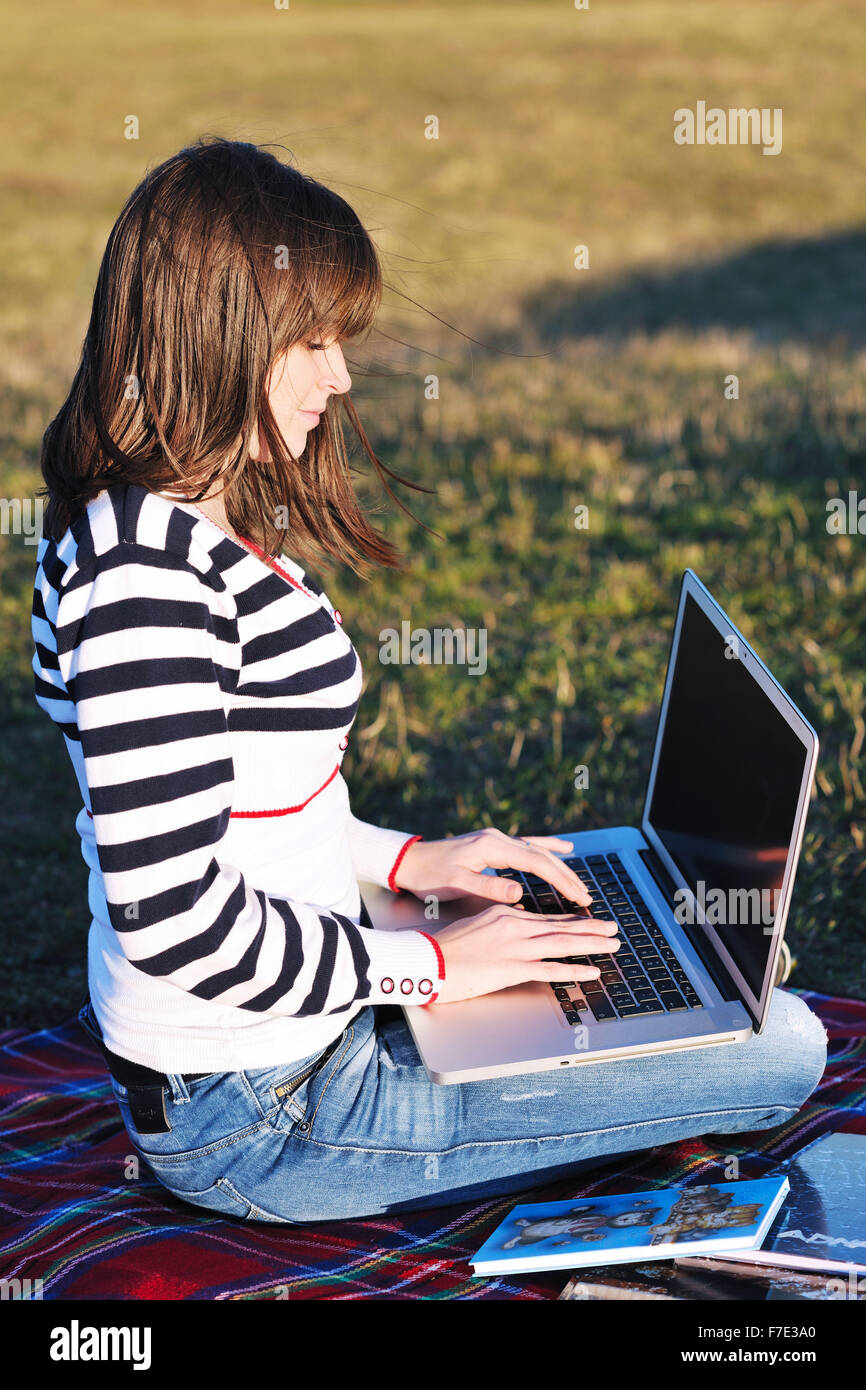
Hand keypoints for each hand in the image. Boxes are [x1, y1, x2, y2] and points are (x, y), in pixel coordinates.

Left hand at [393, 827, 592, 906]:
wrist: (407, 861)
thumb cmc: (429, 876)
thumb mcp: (456, 885)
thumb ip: (488, 887)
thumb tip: (519, 892)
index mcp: (491, 846)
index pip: (537, 862)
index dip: (561, 880)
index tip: (579, 897)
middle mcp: (497, 838)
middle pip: (542, 855)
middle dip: (567, 876)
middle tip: (586, 898)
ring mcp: (496, 839)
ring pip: (538, 850)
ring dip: (560, 866)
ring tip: (579, 883)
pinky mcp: (492, 844)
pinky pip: (527, 845)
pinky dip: (547, 848)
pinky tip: (564, 847)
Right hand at [431, 902, 619, 1004]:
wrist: (427, 959)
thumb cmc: (445, 947)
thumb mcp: (476, 926)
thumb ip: (500, 926)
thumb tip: (518, 929)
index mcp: (505, 914)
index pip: (547, 917)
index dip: (573, 920)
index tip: (592, 921)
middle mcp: (514, 925)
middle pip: (561, 927)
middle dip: (591, 928)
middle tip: (613, 929)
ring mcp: (515, 947)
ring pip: (563, 943)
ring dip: (592, 944)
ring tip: (613, 944)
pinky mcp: (512, 968)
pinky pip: (551, 970)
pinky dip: (574, 970)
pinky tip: (592, 972)